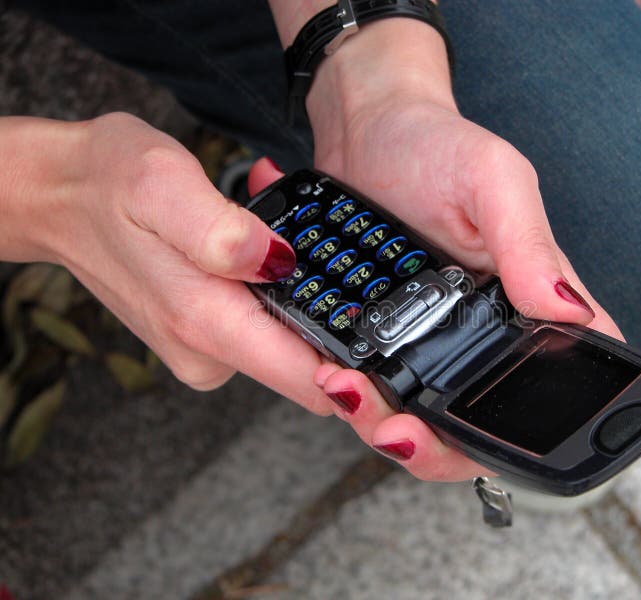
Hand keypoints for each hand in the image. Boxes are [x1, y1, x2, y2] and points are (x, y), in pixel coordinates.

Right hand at [15, 112, 333, 413]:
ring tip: (306, 251)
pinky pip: (266, 326)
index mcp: (205, 321)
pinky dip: (280, 297)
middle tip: (362, 276)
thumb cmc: (108, 183)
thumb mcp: (164, 186)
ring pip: (290, 346)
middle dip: (344, 332)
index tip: (399, 351)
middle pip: (309, 371)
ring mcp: (206, 348)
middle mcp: (208, 351)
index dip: (361, 376)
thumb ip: (222, 232)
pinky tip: (273, 256)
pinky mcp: (206, 335)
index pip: (307, 381)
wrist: (60, 196)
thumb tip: (279, 262)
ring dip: (311, 305)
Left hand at [291, 20, 624, 480]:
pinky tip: (327, 372)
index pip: (558, 387)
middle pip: (476, 426)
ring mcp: (429, 342)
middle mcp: (483, 335)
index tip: (472, 432)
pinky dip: (350, 395)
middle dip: (433, 445)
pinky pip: (371, 387)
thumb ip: (530, 244)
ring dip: (382, 424)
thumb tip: (570, 313)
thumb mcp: (495, 181)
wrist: (365, 130)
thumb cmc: (438, 146)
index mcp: (530, 307)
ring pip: (419, 419)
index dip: (528, 433)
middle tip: (395, 428)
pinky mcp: (382, 337)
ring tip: (347, 392)